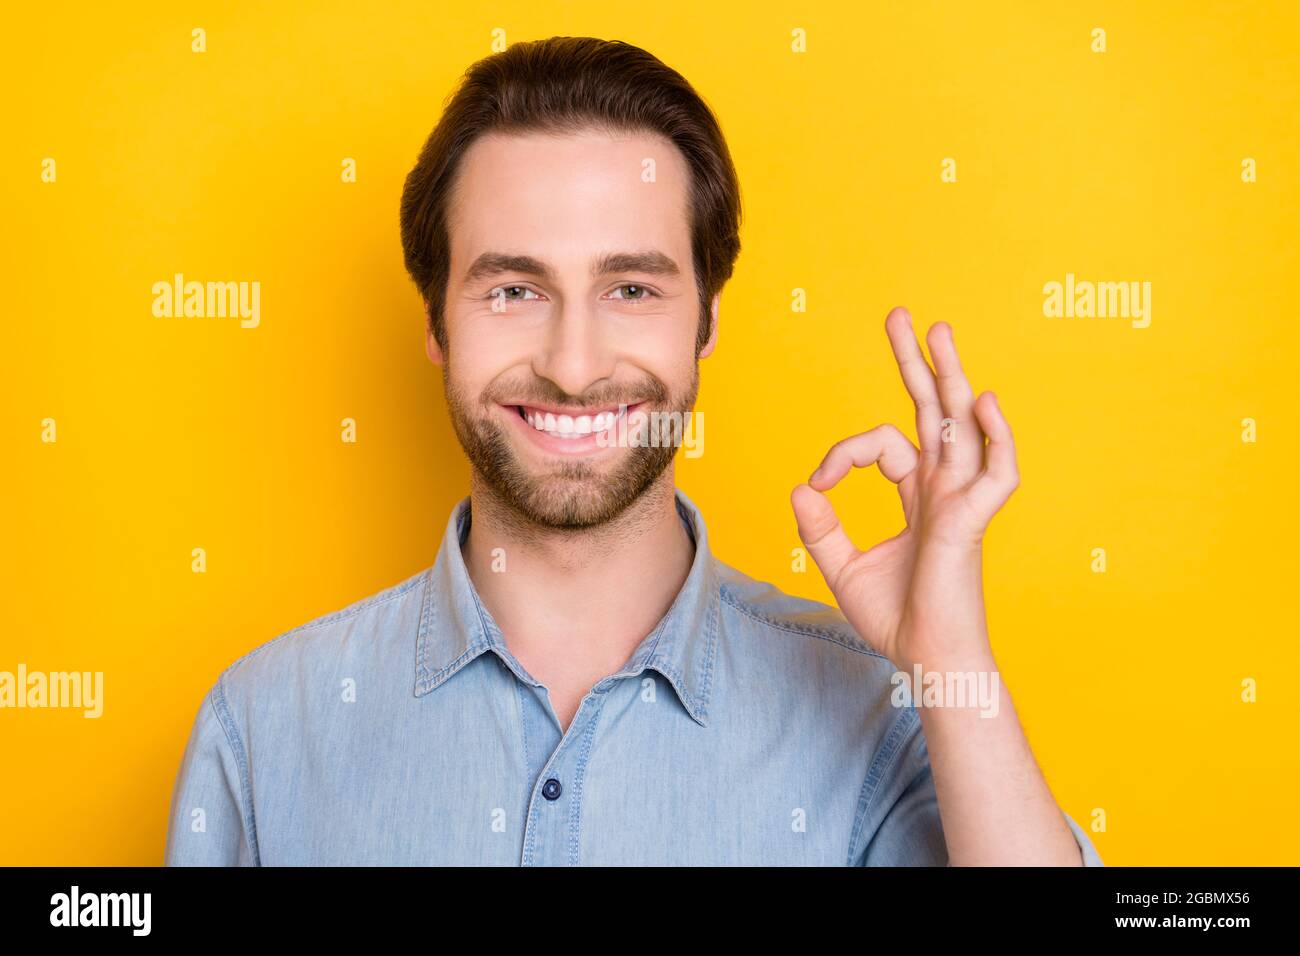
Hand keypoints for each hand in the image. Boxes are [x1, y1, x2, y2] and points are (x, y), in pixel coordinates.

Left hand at [790, 306, 1020, 671]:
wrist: (925, 661)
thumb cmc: (896, 619)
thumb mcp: (842, 567)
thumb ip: (820, 528)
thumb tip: (801, 487)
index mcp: (918, 496)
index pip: (884, 444)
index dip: (843, 454)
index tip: (817, 483)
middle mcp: (944, 489)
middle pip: (933, 410)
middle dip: (916, 363)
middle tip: (902, 317)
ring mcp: (962, 500)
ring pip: (962, 425)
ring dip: (952, 377)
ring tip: (938, 331)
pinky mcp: (974, 522)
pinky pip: (997, 472)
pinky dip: (995, 437)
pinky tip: (980, 402)